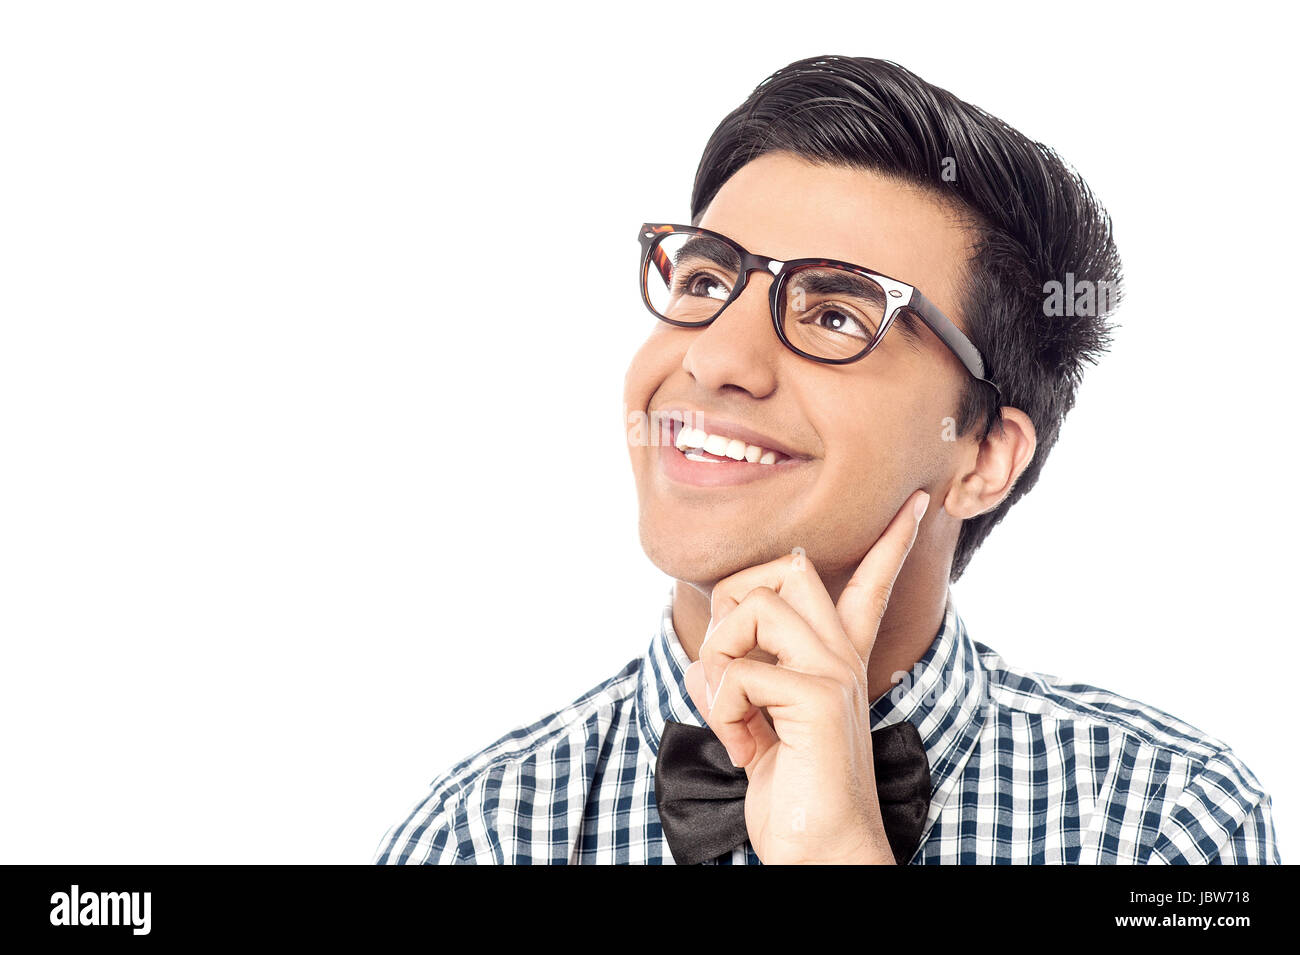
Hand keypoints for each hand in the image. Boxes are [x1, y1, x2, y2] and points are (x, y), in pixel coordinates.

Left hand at [683, 488, 929, 864]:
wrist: (820, 852)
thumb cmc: (791, 795)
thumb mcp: (757, 728)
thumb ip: (737, 684)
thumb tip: (705, 659)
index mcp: (837, 663)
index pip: (866, 587)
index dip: (889, 543)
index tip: (915, 505)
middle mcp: (843, 659)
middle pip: (788, 569)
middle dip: (734, 598)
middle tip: (729, 661)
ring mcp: (834, 674)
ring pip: (753, 606)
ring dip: (719, 660)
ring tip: (735, 716)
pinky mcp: (818, 699)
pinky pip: (737, 674)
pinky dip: (722, 711)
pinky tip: (744, 747)